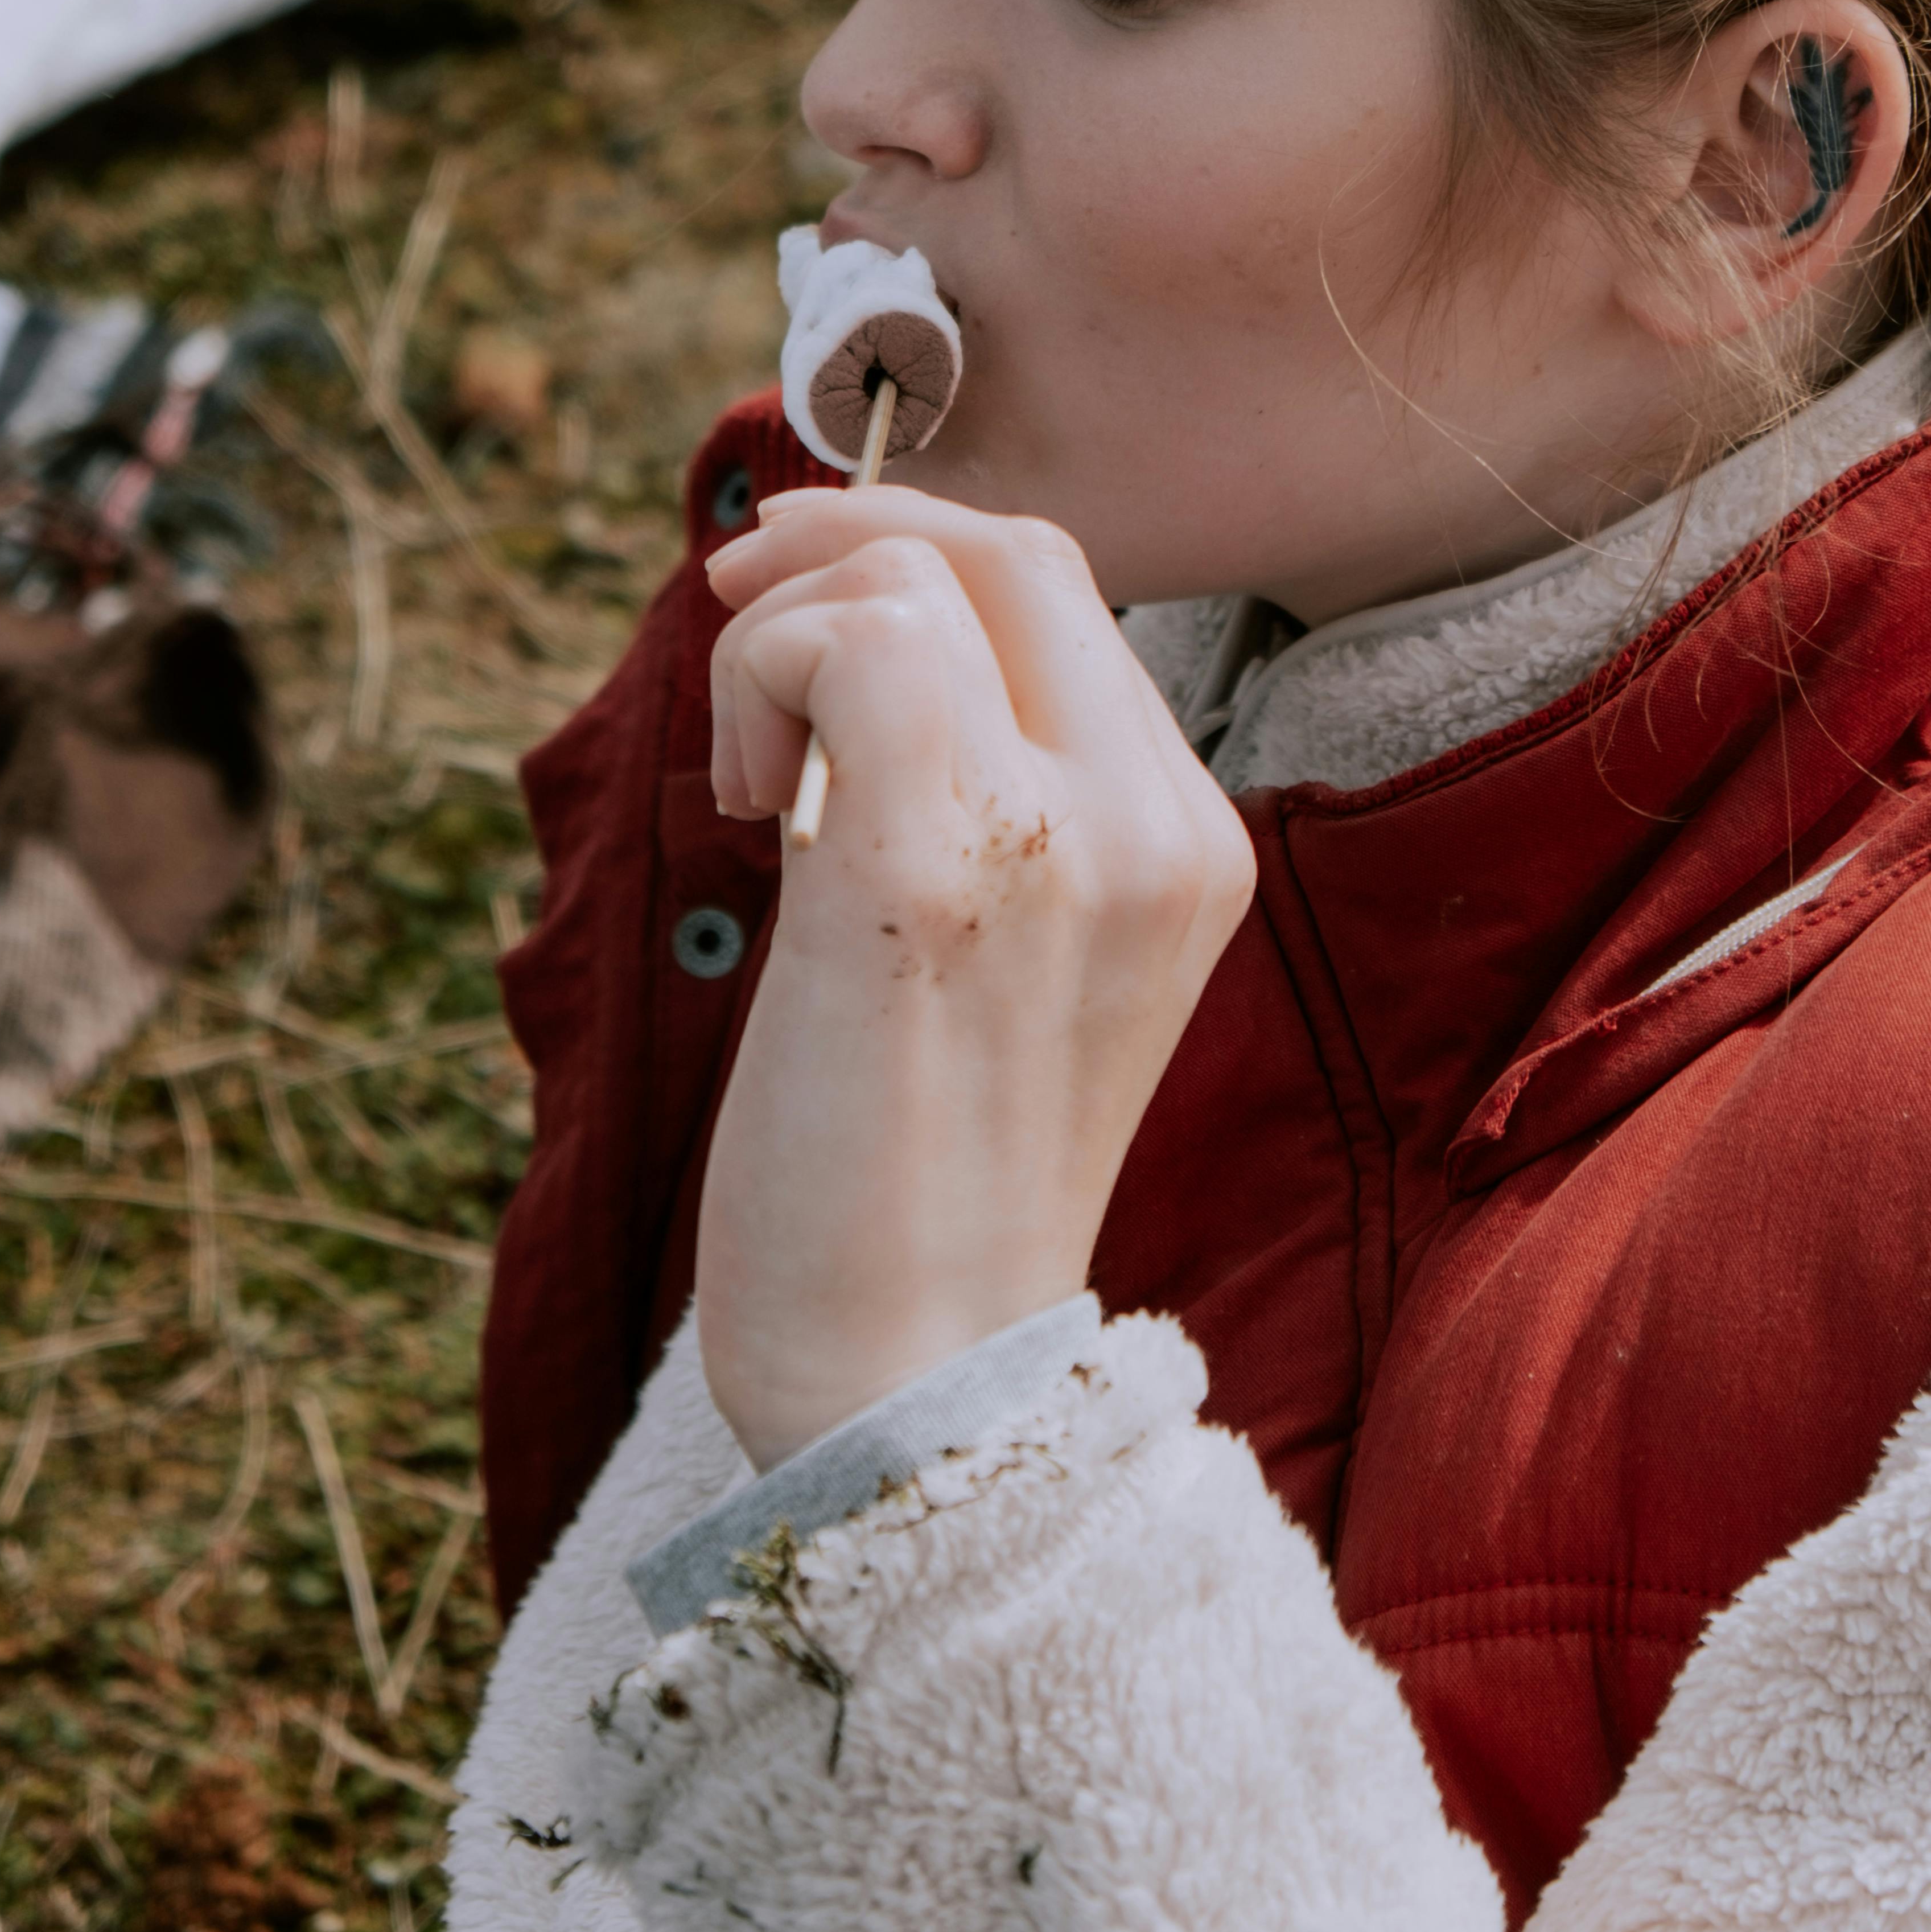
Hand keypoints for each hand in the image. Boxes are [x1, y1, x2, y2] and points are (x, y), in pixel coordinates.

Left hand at [695, 487, 1255, 1468]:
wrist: (919, 1393)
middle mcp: (1157, 824)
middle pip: (1010, 546)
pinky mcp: (939, 868)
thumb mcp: (1009, 954)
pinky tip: (753, 810)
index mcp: (1188, 842)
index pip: (1063, 589)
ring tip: (759, 792)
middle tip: (742, 616)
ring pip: (914, 578)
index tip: (800, 609)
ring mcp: (1067, 841)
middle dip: (847, 538)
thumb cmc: (920, 1181)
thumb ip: (985, 793)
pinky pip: (852, 644)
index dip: (917, 552)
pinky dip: (764, 677)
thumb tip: (859, 638)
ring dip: (783, 639)